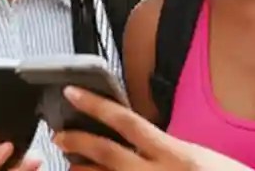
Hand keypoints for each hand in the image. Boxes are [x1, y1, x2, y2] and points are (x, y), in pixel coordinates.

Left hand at [52, 87, 252, 170]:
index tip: (72, 91)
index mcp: (174, 153)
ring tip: (68, 164)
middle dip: (78, 141)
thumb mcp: (197, 157)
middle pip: (107, 154)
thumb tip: (138, 138)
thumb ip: (166, 147)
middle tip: (58, 134)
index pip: (126, 121)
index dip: (96, 105)